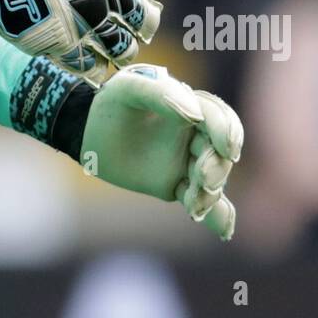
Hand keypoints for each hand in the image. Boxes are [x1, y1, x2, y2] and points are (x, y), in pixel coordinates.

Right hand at [0, 0, 161, 82]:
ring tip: (116, 44)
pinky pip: (93, 66)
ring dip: (123, 46)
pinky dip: (96, 65)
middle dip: (142, 20)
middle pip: (144, 20)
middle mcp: (103, 1)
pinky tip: (94, 59)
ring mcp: (85, 29)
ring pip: (123, 49)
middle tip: (132, 21)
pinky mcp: (65, 50)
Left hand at [81, 64, 242, 239]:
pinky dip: (216, 217)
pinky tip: (224, 230)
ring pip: (212, 180)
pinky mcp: (176, 185)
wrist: (89, 131)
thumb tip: (195, 115)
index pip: (219, 118)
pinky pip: (202, 201)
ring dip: (210, 194)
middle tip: (202, 178)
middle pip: (220, 153)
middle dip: (216, 167)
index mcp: (190, 106)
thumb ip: (161, 93)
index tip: (227, 149)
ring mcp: (187, 162)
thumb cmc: (113, 103)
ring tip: (194, 205)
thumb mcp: (129, 87)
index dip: (227, 132)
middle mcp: (195, 135)